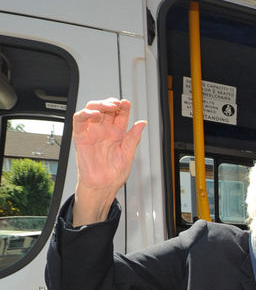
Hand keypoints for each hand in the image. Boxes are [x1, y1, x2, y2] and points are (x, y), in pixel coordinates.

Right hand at [71, 98, 146, 223]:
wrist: (104, 186)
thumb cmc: (114, 174)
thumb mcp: (129, 153)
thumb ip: (134, 137)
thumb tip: (142, 123)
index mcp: (117, 134)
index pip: (119, 115)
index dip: (123, 107)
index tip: (127, 103)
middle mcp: (104, 132)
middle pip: (105, 109)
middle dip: (111, 103)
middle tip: (118, 104)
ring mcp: (92, 133)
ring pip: (91, 111)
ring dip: (99, 105)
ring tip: (109, 107)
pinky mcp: (81, 137)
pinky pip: (79, 121)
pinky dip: (85, 114)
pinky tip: (95, 114)